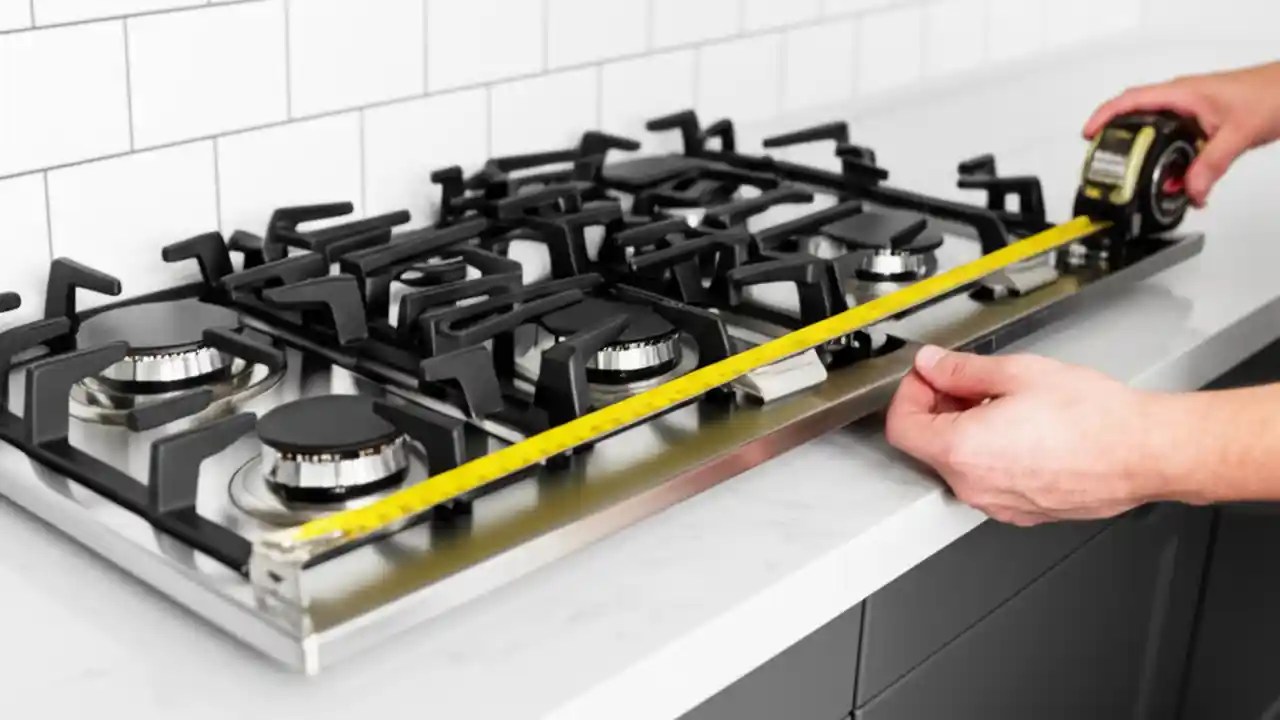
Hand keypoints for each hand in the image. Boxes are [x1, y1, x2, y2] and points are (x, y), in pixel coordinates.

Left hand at [885, 346, 1160, 526]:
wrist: (1144, 452)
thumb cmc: (1094, 418)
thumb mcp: (1017, 373)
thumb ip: (962, 369)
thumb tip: (932, 364)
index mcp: (963, 450)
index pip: (901, 427)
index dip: (909, 394)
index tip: (927, 375)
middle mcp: (974, 486)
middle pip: (929, 445)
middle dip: (938, 408)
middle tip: (965, 381)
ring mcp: (999, 503)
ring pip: (960, 464)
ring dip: (965, 430)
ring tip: (1002, 401)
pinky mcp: (1023, 511)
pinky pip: (990, 480)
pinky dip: (991, 453)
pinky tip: (1021, 428)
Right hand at [1084, 61, 1279, 206]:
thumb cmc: (1273, 93)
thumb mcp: (1238, 133)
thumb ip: (1211, 166)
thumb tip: (1190, 191)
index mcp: (1182, 94)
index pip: (1130, 101)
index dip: (1104, 117)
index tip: (1088, 135)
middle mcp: (1183, 100)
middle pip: (1137, 120)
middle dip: (1122, 145)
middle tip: (1110, 166)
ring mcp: (1192, 111)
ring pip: (1159, 136)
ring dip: (1153, 159)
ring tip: (1150, 181)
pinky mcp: (1203, 123)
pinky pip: (1179, 144)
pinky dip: (1176, 164)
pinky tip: (1185, 180)